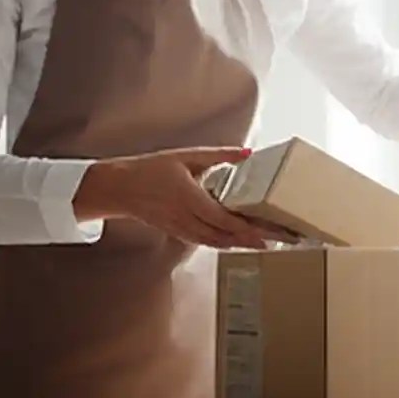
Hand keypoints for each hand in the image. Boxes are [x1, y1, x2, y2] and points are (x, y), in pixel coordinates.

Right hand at [74, 146, 294, 248]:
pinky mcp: (178, 232)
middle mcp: (187, 218)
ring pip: (217, 243)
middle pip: (226, 236)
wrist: (118, 188)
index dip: (248, 230)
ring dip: (241, 245)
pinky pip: (206, 242)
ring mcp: (182, 229)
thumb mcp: (185, 155)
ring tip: (265, 243)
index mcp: (190, 198)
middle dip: (253, 239)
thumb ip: (219, 155)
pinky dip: (225, 243)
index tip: (269, 235)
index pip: (225, 220)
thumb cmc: (149, 170)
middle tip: (279, 241)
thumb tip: (247, 152)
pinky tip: (239, 242)